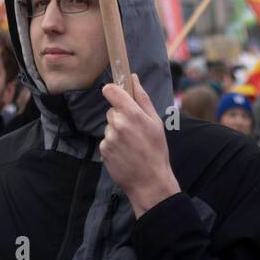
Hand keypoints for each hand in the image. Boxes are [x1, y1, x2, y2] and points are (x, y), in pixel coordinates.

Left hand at [100, 73, 180, 217]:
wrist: (150, 182)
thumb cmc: (156, 150)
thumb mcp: (155, 122)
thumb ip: (143, 98)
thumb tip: (133, 77)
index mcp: (132, 113)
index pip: (110, 90)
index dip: (112, 90)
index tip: (117, 95)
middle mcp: (118, 124)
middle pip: (112, 110)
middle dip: (121, 116)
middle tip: (135, 130)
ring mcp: (109, 137)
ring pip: (110, 126)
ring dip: (117, 132)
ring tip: (131, 145)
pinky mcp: (103, 150)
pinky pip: (106, 140)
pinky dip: (113, 145)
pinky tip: (125, 153)